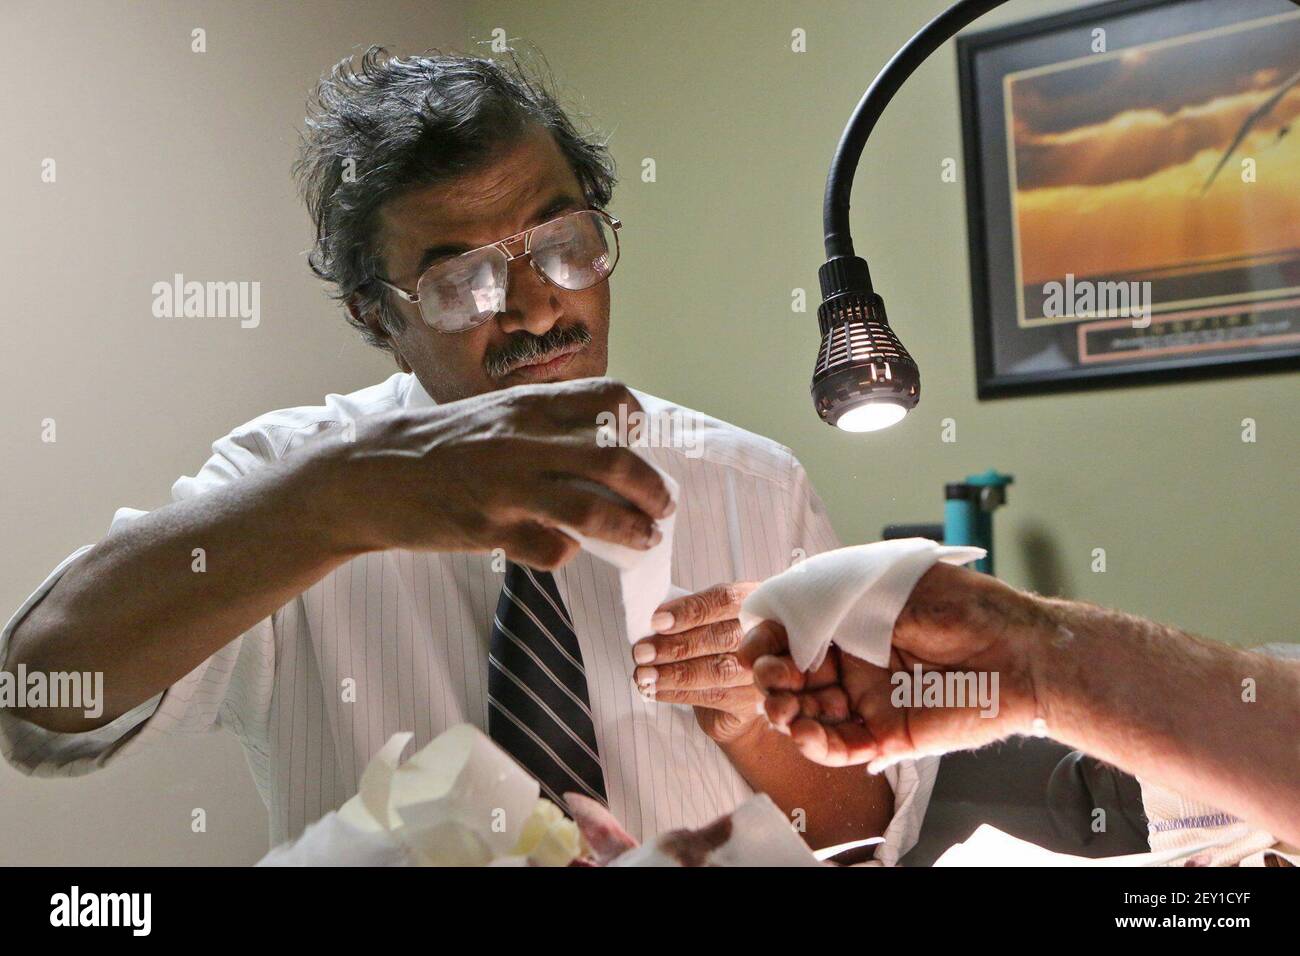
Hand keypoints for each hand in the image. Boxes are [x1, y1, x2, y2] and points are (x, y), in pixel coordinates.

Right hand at [312, 377, 674, 569]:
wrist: (364, 476)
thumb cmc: (433, 448)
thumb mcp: (490, 417)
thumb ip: (540, 427)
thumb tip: (599, 445)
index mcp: (525, 406)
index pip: (608, 398)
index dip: (636, 422)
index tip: (643, 443)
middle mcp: (521, 440)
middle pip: (616, 460)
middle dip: (652, 489)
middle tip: (664, 506)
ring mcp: (505, 486)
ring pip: (593, 510)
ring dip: (629, 528)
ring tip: (644, 538)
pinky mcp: (487, 529)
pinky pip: (550, 549)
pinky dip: (566, 553)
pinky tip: (563, 552)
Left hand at [631, 582, 761, 742]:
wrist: (732, 687)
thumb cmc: (712, 640)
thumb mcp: (704, 617)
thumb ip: (686, 612)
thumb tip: (649, 620)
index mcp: (754, 600)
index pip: (725, 600)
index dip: (691, 610)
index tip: (657, 621)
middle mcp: (769, 634)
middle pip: (723, 637)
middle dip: (677, 645)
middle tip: (641, 651)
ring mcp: (764, 670)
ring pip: (718, 671)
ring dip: (673, 673)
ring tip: (643, 674)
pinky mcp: (752, 703)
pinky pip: (713, 697)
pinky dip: (677, 693)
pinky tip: (655, 689)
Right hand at [738, 563, 1041, 769]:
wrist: (1019, 649)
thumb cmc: (962, 606)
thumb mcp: (887, 585)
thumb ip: (835, 601)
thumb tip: (786, 617)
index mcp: (851, 623)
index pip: (793, 636)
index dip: (768, 643)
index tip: (755, 646)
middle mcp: (855, 663)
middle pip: (794, 678)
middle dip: (772, 679)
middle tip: (771, 678)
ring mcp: (870, 700)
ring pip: (810, 715)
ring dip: (786, 714)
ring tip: (782, 709)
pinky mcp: (889, 734)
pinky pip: (842, 746)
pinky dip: (817, 744)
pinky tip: (804, 733)